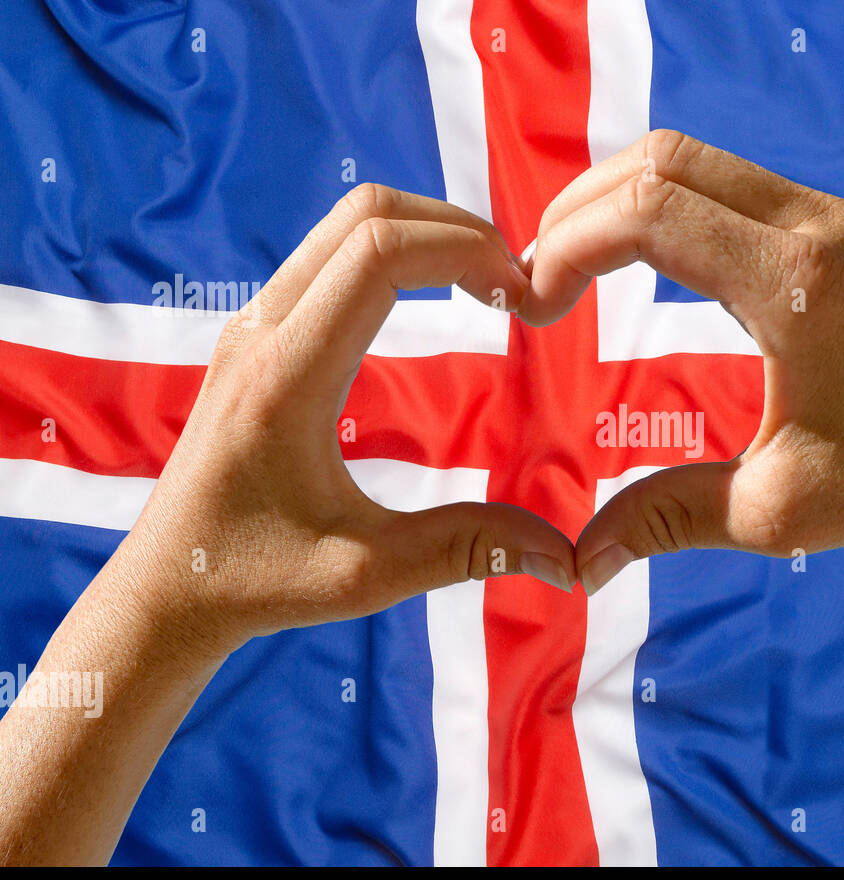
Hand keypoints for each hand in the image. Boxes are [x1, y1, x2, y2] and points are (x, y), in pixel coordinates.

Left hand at [121, 184, 576, 654]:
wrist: (167, 587)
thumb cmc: (255, 582)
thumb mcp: (368, 575)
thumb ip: (467, 550)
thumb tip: (563, 557)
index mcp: (285, 379)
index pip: (377, 254)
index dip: (464, 249)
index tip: (522, 295)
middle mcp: (261, 333)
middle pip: (364, 214)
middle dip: (455, 228)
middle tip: (515, 284)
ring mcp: (253, 327)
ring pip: (345, 226)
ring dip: (426, 236)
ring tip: (489, 287)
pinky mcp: (258, 337)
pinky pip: (331, 257)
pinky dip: (396, 256)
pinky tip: (439, 301)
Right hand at [518, 130, 843, 591]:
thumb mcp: (771, 512)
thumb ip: (666, 520)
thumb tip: (579, 564)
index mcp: (796, 285)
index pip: (648, 211)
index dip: (566, 246)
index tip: (530, 307)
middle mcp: (816, 228)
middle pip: (659, 162)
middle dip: (578, 213)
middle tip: (537, 284)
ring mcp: (833, 218)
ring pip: (693, 160)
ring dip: (620, 201)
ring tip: (573, 270)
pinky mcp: (839, 228)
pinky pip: (730, 182)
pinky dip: (667, 204)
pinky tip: (640, 261)